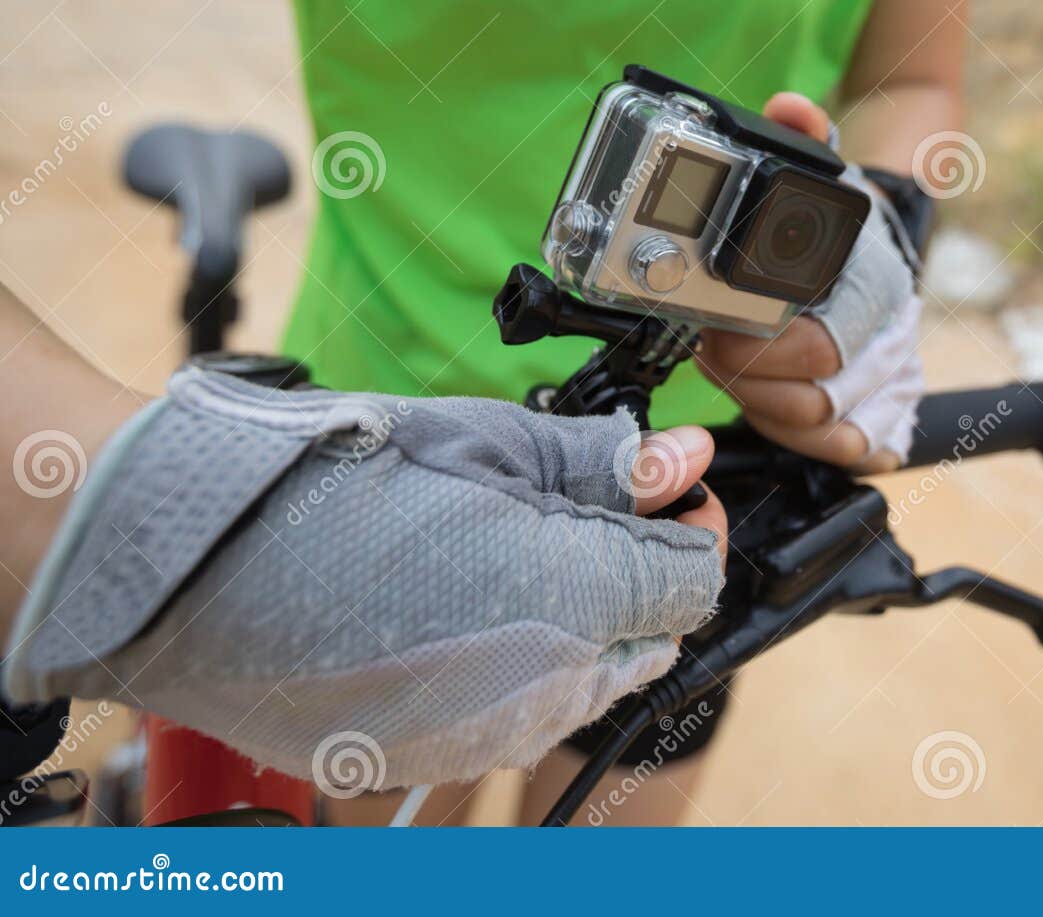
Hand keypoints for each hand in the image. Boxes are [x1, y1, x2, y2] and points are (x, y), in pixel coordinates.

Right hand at [4, 368, 726, 790]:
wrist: (191, 559)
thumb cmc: (330, 484)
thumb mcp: (486, 441)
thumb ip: (600, 461)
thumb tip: (683, 458)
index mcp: (572, 599)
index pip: (692, 580)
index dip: (687, 526)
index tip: (662, 492)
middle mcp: (543, 689)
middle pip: (649, 640)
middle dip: (639, 579)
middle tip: (579, 515)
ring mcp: (485, 736)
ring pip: (586, 686)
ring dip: (581, 626)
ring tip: (504, 555)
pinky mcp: (432, 759)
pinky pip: (515, 716)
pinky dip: (516, 667)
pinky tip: (459, 609)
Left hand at [697, 93, 923, 473]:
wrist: (885, 244)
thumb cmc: (845, 218)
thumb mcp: (824, 170)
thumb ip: (802, 134)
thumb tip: (791, 109)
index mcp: (875, 288)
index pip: (820, 351)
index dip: (755, 352)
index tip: (711, 331)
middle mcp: (889, 343)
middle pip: (816, 401)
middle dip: (746, 382)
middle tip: (707, 351)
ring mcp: (891, 384)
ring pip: (826, 432)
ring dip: (764, 409)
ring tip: (727, 372)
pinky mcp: (885, 415)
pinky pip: (848, 453)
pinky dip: (802, 438)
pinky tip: (768, 405)